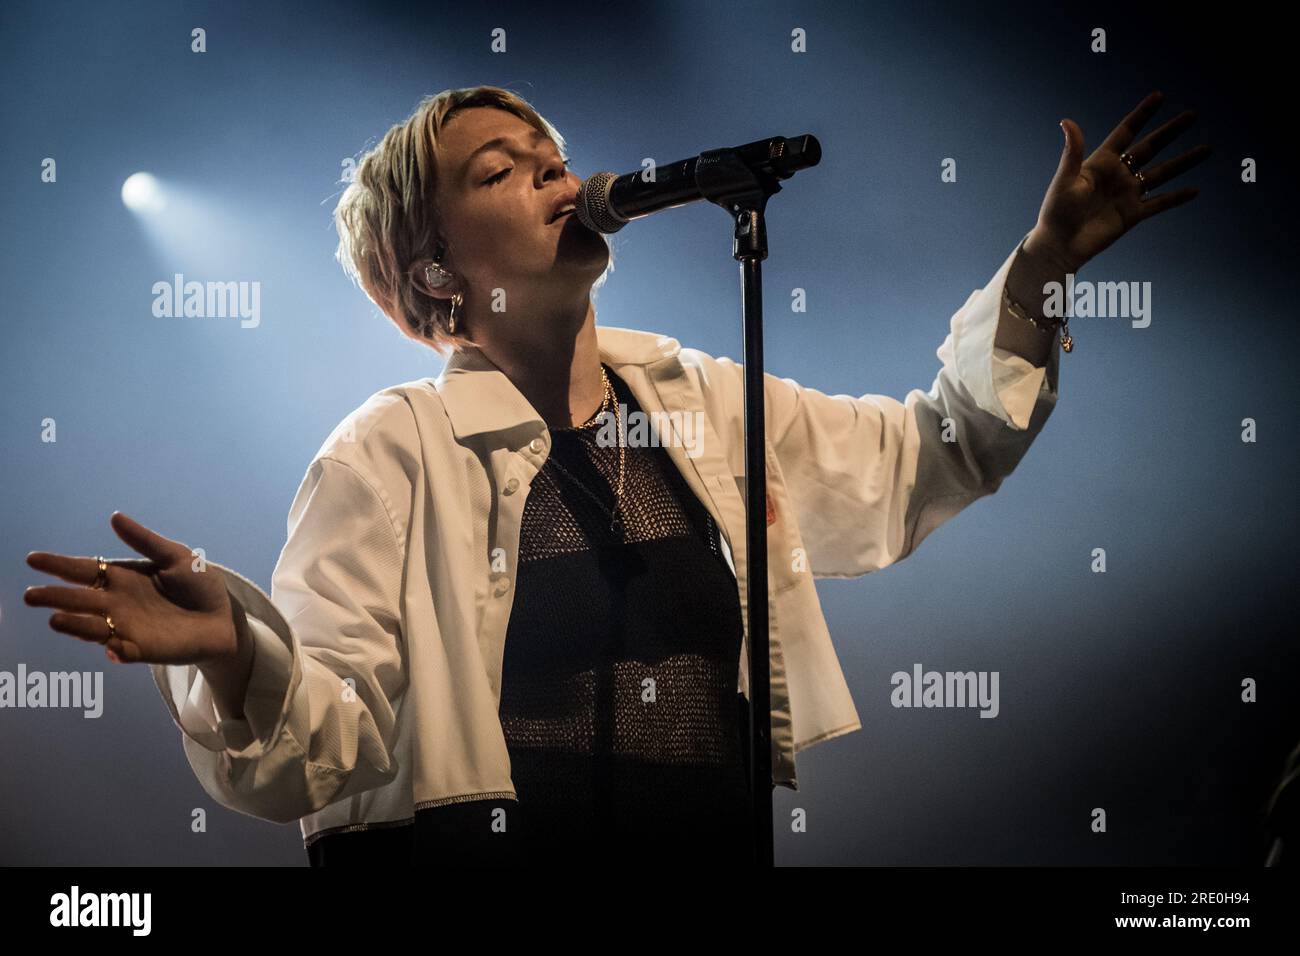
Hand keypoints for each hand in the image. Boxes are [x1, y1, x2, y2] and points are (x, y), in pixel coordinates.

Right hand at [24, 512, 241, 665]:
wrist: (222, 616)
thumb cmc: (197, 584)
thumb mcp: (175, 556)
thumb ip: (144, 540)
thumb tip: (114, 517)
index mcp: (120, 578)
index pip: (82, 570)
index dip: (57, 565)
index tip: (33, 559)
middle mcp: (115, 604)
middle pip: (78, 600)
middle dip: (54, 597)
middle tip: (31, 595)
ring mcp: (126, 628)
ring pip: (92, 628)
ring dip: (75, 626)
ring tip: (56, 619)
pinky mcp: (143, 649)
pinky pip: (125, 651)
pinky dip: (118, 650)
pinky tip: (112, 646)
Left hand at [1025, 90, 1211, 272]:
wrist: (1059, 245)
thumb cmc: (1056, 212)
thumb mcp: (1064, 180)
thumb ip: (1073, 151)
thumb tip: (1067, 121)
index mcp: (1101, 162)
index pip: (1126, 132)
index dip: (1142, 114)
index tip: (1159, 96)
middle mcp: (1118, 174)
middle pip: (1150, 148)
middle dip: (1170, 131)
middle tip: (1192, 115)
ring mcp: (1127, 194)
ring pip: (1162, 173)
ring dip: (1184, 161)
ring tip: (1206, 149)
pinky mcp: (1133, 214)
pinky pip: (1160, 203)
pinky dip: (1177, 197)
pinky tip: (1195, 190)